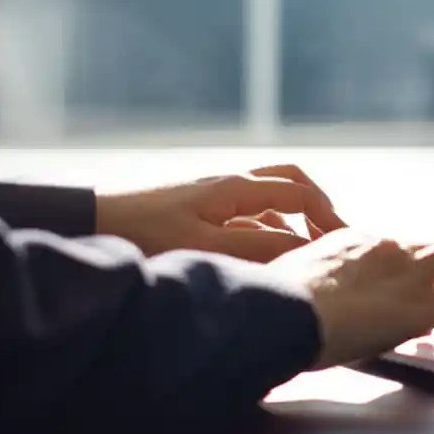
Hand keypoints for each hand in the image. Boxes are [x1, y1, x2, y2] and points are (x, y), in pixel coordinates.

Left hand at [95, 165, 345, 262]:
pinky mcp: (196, 207)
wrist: (89, 220)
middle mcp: (229, 182)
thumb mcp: (206, 246)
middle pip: (289, 179)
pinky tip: (261, 254)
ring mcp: (212, 192)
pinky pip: (246, 209)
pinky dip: (266, 226)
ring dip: (292, 217)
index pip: (301, 192)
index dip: (328, 217)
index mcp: (236, 187)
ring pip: (268, 196)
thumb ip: (258, 247)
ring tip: (303, 251)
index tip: (345, 244)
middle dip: (317, 205)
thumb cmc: (145, 234)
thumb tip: (303, 249)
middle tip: (333, 236)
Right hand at [268, 228, 433, 368]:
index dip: (409, 271)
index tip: (403, 292)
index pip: (399, 247)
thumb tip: (315, 297)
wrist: (283, 311)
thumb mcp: (294, 277)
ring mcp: (409, 272)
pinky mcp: (423, 305)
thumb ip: (314, 280)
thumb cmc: (277, 301)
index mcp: (355, 240)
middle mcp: (388, 247)